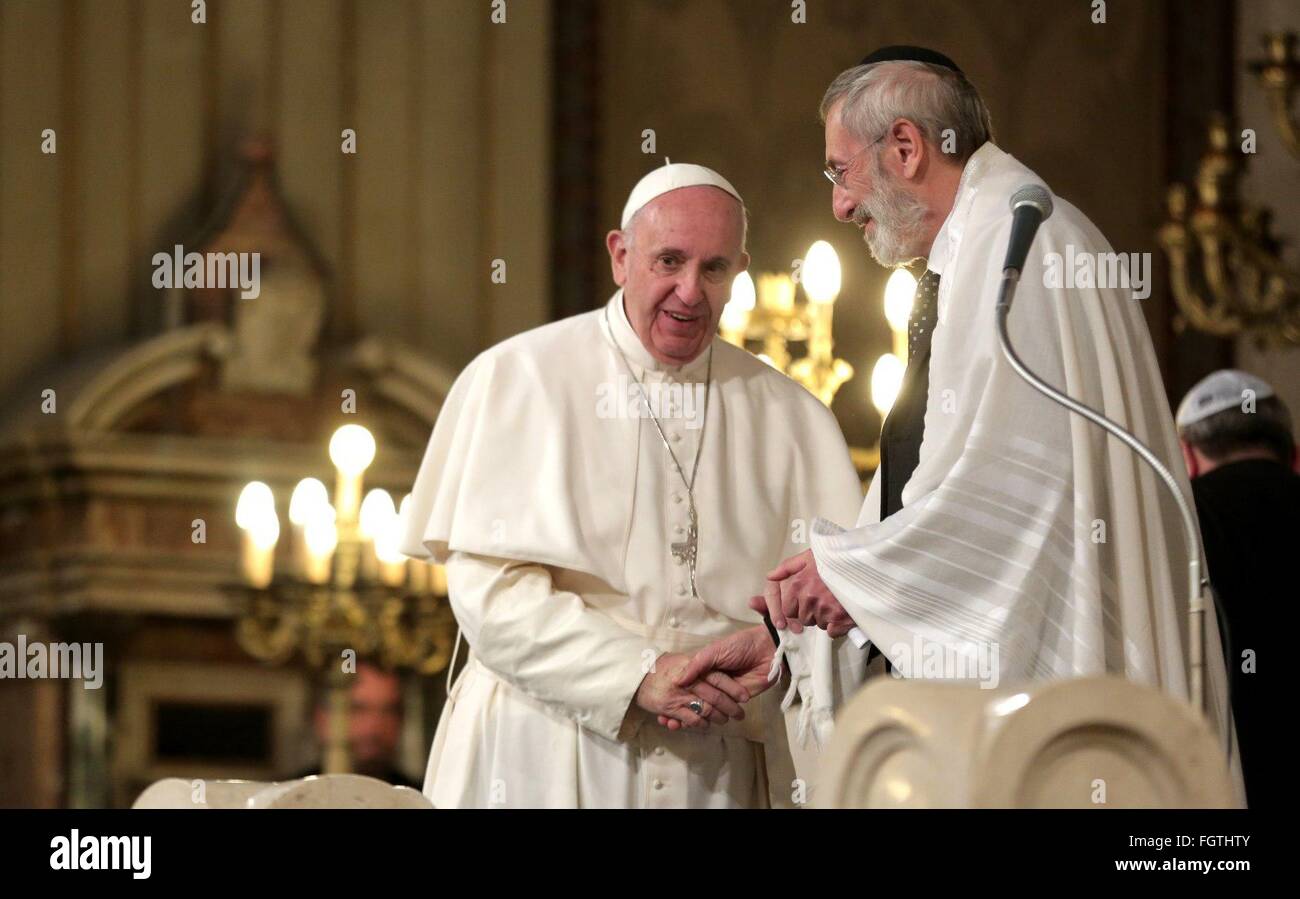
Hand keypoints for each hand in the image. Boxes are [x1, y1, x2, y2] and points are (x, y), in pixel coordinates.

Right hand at [655, 626, 777, 730]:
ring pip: (703, 709)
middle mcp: (711, 682)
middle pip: (692, 699)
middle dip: (678, 710)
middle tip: (667, 719)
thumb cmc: (738, 646)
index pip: (686, 684)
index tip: (661, 702)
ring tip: (673, 724)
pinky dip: (705, 721)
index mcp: (705, 668)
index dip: (674, 693)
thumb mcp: (714, 651)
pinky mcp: (734, 702)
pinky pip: (719, 713)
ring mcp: (723, 693)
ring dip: (688, 718)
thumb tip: (679, 680)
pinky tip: (692, 724)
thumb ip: (697, 665)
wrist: (766, 650)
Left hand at [760, 549, 855, 637]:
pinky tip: (841, 612)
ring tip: (833, 602)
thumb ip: (787, 567)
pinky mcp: (840, 619)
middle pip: (801, 618)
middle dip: (808, 613)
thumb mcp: (808, 556)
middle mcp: (809, 598)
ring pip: (817, 624)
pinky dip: (835, 626)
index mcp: (798, 584)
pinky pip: (831, 631)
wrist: (864, 564)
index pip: (786, 609)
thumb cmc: (835, 559)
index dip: (792, 610)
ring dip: (822, 617)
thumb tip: (770, 577)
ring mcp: (825, 609)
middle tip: (820, 600)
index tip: (796, 611)